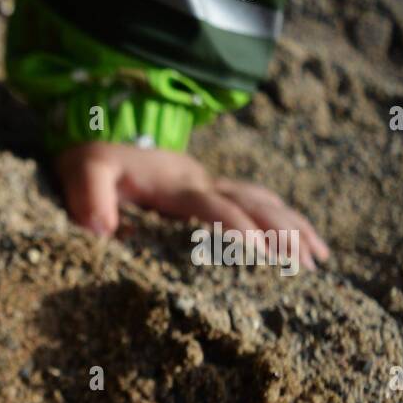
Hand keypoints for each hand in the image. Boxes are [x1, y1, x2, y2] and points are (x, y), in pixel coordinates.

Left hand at [55, 141, 329, 268]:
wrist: (99, 139)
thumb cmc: (90, 162)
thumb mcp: (83, 172)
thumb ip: (89, 197)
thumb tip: (100, 230)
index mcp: (175, 185)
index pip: (212, 206)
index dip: (233, 225)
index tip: (257, 248)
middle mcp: (202, 182)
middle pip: (253, 203)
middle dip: (283, 232)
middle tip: (310, 264)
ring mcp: (211, 185)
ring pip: (263, 202)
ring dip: (293, 228)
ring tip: (320, 259)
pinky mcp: (212, 191)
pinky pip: (256, 204)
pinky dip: (283, 222)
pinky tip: (300, 244)